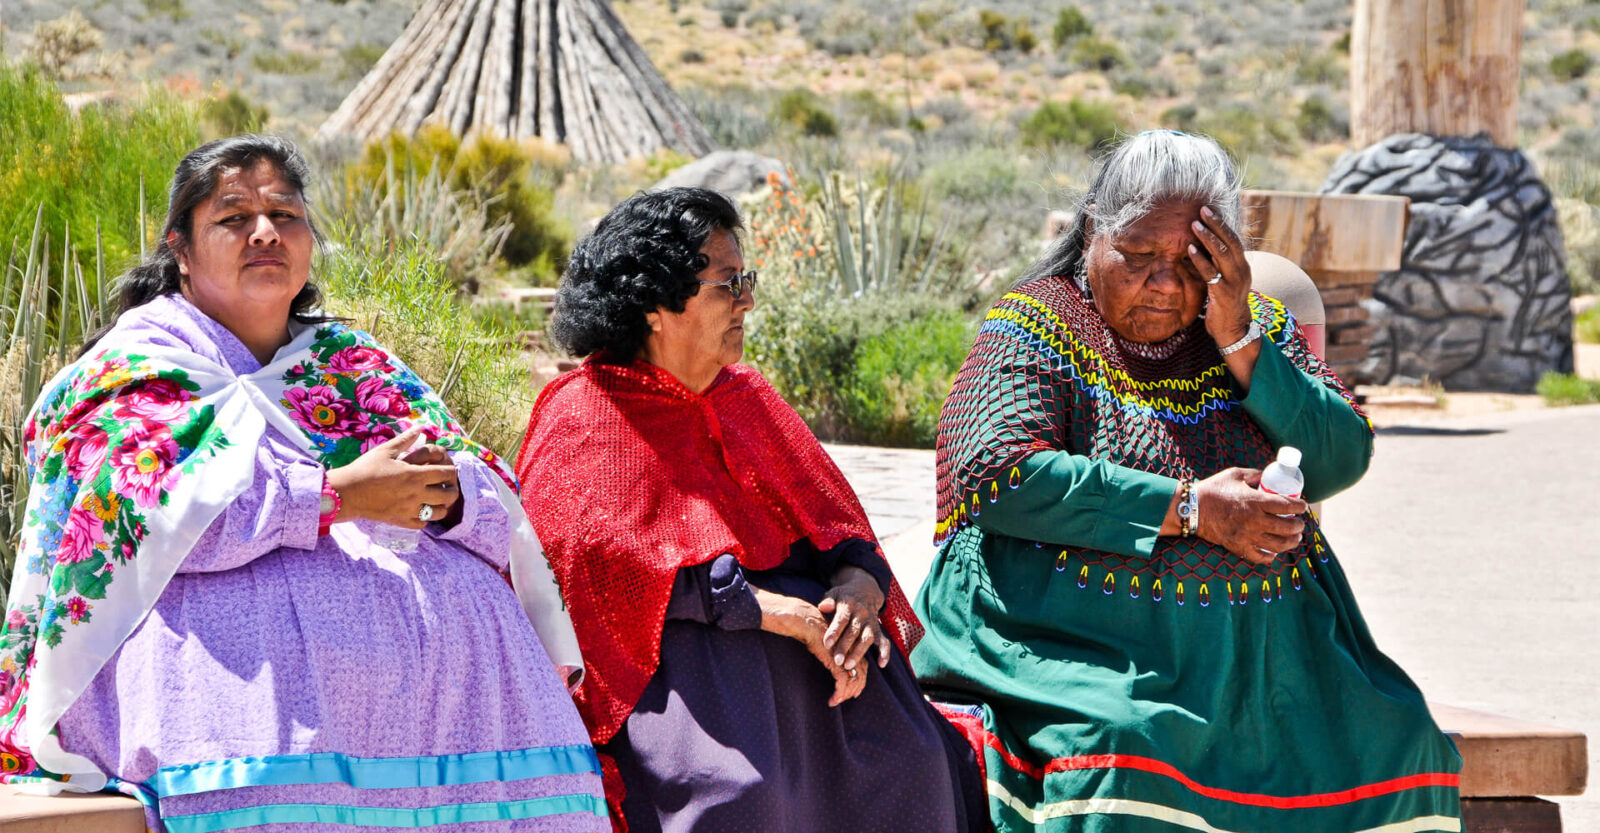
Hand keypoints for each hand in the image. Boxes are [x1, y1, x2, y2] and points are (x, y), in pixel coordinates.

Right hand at [326, 428, 460, 528]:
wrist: (347, 492)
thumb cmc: (365, 469)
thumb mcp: (386, 451)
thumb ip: (405, 440)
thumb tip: (419, 428)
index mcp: (415, 475)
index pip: (446, 474)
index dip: (451, 471)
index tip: (448, 470)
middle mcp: (416, 494)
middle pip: (448, 495)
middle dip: (452, 490)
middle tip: (448, 486)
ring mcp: (409, 510)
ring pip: (439, 513)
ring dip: (441, 506)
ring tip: (436, 500)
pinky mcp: (401, 522)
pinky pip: (422, 524)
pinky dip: (425, 519)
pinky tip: (420, 510)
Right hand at [755, 588, 865, 706]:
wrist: (804, 620)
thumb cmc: (811, 628)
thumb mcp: (825, 640)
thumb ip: (832, 650)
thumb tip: (833, 661)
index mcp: (850, 643)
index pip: (862, 664)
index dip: (860, 677)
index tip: (854, 689)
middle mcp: (850, 649)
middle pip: (861, 673)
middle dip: (856, 688)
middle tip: (848, 697)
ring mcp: (844, 655)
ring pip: (853, 680)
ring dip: (846, 694)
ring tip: (836, 701)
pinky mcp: (835, 660)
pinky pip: (842, 681)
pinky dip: (839, 693)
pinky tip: (832, 700)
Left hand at [818, 566, 889, 671]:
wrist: (866, 590)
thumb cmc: (844, 596)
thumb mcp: (835, 593)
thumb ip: (828, 600)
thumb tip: (823, 607)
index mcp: (849, 605)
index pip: (842, 619)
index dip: (835, 631)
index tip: (827, 644)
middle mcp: (862, 614)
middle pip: (854, 631)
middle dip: (845, 647)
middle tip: (837, 661)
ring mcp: (871, 622)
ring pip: (867, 638)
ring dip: (859, 653)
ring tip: (849, 666)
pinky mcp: (878, 629)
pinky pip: (884, 641)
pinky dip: (884, 652)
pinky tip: (881, 664)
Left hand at [1186, 205, 1253, 348]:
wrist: (1234, 330)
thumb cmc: (1225, 303)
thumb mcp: (1225, 280)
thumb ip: (1218, 264)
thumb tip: (1204, 247)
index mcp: (1241, 265)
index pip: (1233, 239)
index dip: (1222, 224)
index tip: (1208, 210)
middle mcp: (1241, 270)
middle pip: (1230, 241)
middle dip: (1216, 224)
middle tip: (1202, 209)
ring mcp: (1234, 282)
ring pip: (1222, 254)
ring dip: (1208, 238)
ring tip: (1194, 225)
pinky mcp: (1224, 293)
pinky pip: (1212, 273)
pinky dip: (1200, 260)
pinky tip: (1190, 250)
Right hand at [1193, 467, 1306, 564]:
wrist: (1193, 508)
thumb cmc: (1214, 489)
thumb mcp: (1236, 474)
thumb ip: (1255, 475)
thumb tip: (1269, 476)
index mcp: (1256, 501)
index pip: (1287, 506)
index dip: (1300, 506)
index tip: (1303, 506)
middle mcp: (1255, 520)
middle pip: (1287, 527)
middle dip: (1299, 526)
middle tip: (1299, 523)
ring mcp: (1247, 536)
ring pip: (1279, 545)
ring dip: (1291, 542)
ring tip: (1294, 538)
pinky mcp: (1238, 547)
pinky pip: (1260, 558)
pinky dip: (1270, 557)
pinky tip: (1274, 552)